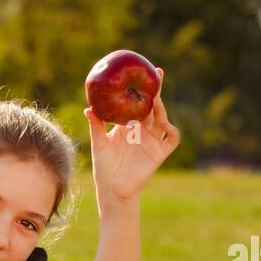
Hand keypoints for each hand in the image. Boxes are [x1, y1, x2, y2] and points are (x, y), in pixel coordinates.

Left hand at [84, 66, 179, 204]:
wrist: (112, 189)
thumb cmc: (104, 167)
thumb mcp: (99, 144)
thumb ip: (96, 126)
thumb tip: (88, 108)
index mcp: (128, 125)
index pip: (137, 102)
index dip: (141, 88)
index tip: (141, 71)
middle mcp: (143, 130)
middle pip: (153, 106)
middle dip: (156, 90)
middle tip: (156, 74)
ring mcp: (153, 140)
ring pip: (162, 119)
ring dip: (160, 108)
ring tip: (154, 100)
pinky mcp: (160, 153)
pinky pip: (172, 138)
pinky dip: (172, 130)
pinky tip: (164, 124)